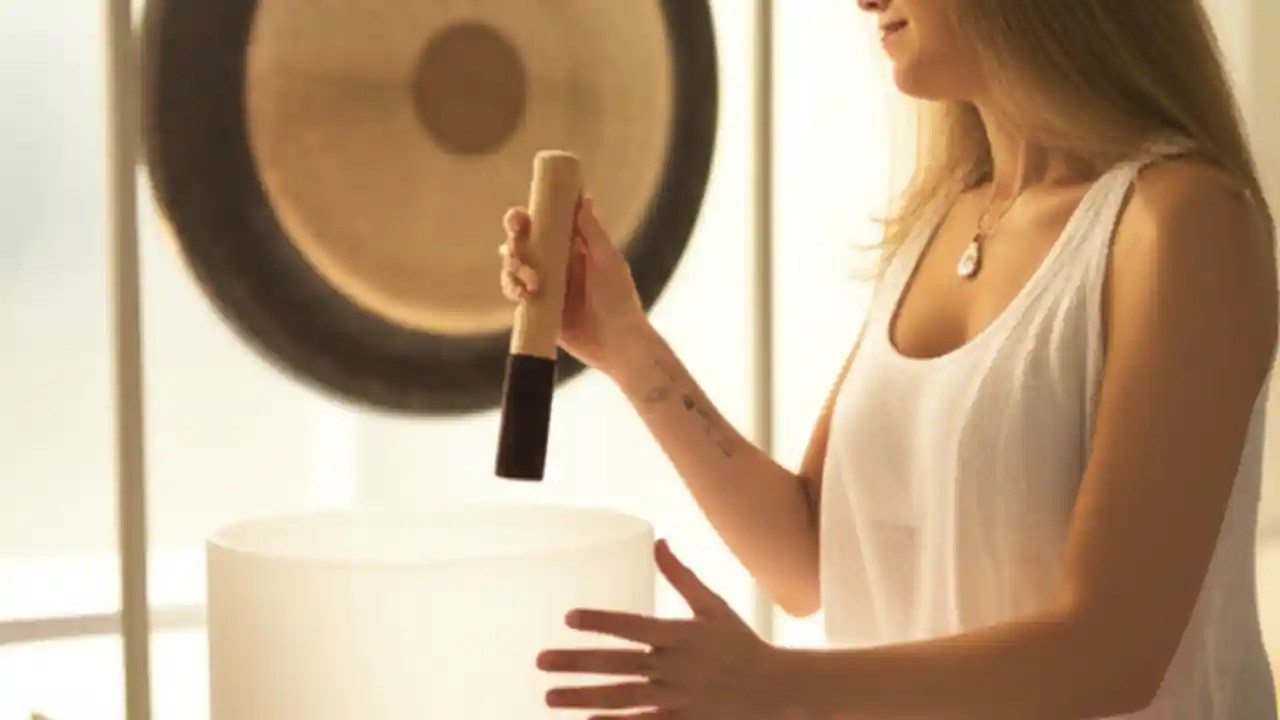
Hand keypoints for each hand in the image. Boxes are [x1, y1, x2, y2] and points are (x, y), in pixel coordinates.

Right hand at [499, 193, 650, 374]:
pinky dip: (512, 289)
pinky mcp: (537, 309)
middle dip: (513, 241)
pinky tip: (525, 294)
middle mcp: (554, 264)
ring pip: (513, 267)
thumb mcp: (608, 260)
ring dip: (513, 268)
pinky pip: (514, 293)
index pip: (543, 224)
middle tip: (516, 246)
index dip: (526, 218)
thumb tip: (582, 196)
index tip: (521, 218)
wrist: (618, 343)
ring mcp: (544, 286)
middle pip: (521, 243)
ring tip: (533, 282)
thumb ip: (593, 231)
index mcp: (571, 247)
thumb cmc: (620, 299)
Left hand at [536, 539, 785, 718]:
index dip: (600, 621)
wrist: (776, 689)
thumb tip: (659, 542)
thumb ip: (682, 577)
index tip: (568, 618)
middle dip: (577, 663)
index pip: (632, 625)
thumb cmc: (741, 643)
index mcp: (679, 635)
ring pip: (622, 699)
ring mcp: (677, 698)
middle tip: (540, 661)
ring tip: (550, 696)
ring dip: (583, 698)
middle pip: (617, 665)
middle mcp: (674, 667)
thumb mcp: (713, 607)